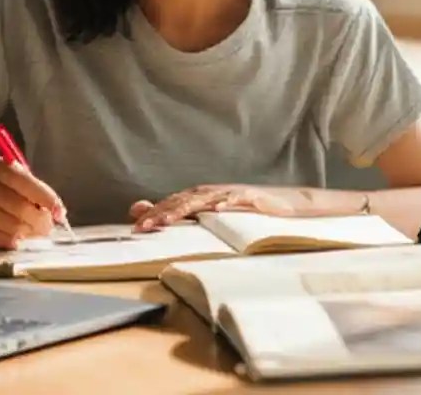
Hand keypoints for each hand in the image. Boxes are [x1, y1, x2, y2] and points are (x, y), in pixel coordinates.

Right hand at [0, 157, 64, 248]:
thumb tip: (59, 213)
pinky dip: (15, 240)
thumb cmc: (2, 189)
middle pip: (20, 207)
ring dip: (29, 232)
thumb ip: (37, 191)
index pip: (25, 182)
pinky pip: (2, 239)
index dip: (46, 198)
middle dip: (41, 220)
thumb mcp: (18, 180)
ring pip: (13, 226)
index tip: (60, 212)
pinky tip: (18, 236)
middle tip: (48, 227)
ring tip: (33, 230)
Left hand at [129, 184, 294, 231]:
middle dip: (162, 213)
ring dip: (185, 209)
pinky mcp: (251, 198)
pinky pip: (238, 199)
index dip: (154, 214)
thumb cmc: (245, 211)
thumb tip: (141, 210)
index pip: (172, 203)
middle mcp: (212, 192)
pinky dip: (227, 202)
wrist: (284, 205)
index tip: (136, 228)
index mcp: (201, 196)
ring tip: (167, 220)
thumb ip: (180, 213)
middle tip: (144, 227)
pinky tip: (217, 209)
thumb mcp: (211, 214)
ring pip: (204, 200)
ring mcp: (231, 193)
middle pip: (183, 201)